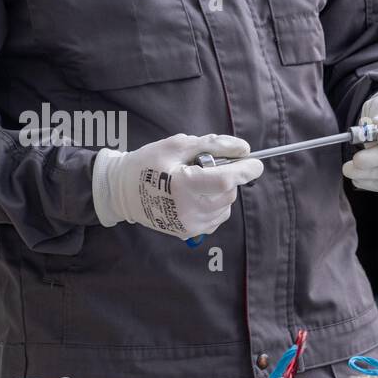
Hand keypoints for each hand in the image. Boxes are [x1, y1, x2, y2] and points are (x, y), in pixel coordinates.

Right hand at [91, 134, 263, 239]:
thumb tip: (243, 149)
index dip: (245, 170)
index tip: (256, 162)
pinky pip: (217, 216)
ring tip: (195, 182)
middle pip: (228, 192)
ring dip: (220, 191)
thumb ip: (213, 145)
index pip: (226, 180)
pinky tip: (195, 196)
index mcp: (183, 185)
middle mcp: (189, 210)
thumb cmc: (147, 163)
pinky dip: (214, 204)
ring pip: (226, 205)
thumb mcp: (177, 145)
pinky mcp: (191, 232)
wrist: (122, 191)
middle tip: (205, 166)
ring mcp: (190, 224)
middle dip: (227, 176)